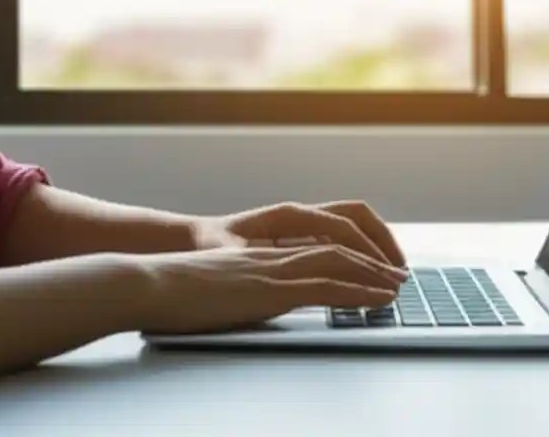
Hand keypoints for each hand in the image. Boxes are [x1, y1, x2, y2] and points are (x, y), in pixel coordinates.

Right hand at [132, 243, 407, 334]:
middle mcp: (273, 256)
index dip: (349, 256)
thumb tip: (245, 301)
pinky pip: (326, 287)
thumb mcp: (214, 286)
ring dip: (374, 275)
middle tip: (398, 276)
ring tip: (398, 287)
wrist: (149, 282)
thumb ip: (237, 289)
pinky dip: (359, 292)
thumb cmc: (171, 290)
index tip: (371, 269)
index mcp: (260, 255)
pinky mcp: (270, 289)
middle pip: (336, 249)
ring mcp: (274, 270)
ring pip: (339, 263)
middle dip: (371, 261)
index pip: (316, 247)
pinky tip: (378, 299)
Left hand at [189, 200, 407, 268]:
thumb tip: (260, 264)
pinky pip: (345, 233)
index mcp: (290, 215)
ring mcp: (306, 220)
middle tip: (399, 272)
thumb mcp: (226, 253)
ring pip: (356, 222)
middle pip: (358, 216)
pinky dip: (364, 247)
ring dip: (378, 242)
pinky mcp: (306, 231)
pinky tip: (370, 271)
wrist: (198, 236)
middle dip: (383, 242)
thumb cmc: (211, 244)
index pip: (342, 226)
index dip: (367, 249)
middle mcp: (303, 212)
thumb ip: (246, 259)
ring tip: (393, 271)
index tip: (384, 272)